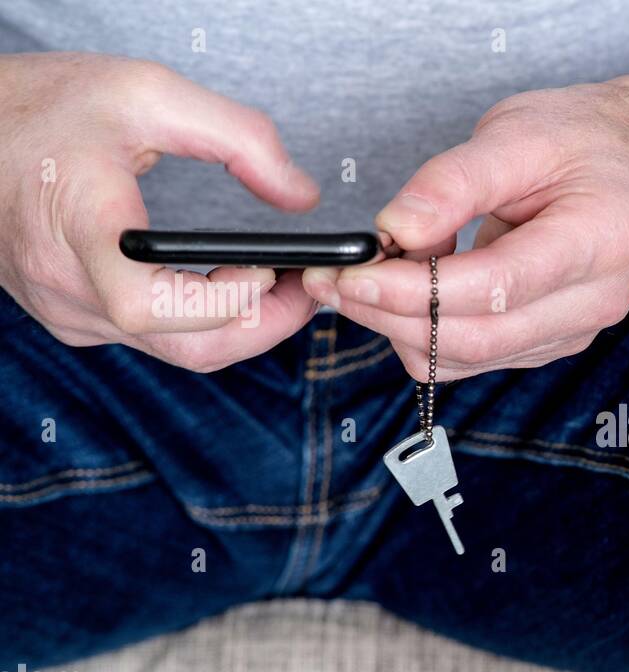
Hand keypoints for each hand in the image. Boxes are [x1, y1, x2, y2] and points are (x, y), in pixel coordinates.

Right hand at [0, 53, 320, 370]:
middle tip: (308, 285)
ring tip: (282, 282)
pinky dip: (205, 322)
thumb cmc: (46, 107)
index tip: (267, 266)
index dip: (226, 302)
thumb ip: (238, 137)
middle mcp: (70, 286)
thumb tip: (301, 196)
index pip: (151, 307)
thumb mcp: (147, 92)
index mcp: (81, 229)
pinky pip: (155, 339)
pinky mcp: (73, 315)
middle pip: (188, 347)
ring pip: (178, 350)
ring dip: (242, 325)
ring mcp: (69, 309)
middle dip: (266, 323)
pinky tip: (231, 285)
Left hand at [303, 83, 628, 380]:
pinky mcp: (545, 343)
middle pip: (477, 338)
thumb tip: (395, 228)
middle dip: (392, 315)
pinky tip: (408, 290)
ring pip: (466, 358)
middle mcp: (593, 300)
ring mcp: (571, 332)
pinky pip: (470, 358)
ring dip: (401, 328)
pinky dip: (424, 332)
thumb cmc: (581, 142)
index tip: (353, 274)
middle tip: (332, 281)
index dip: (418, 290)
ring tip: (368, 277)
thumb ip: (454, 182)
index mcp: (599, 239)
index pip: (498, 286)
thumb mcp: (518, 132)